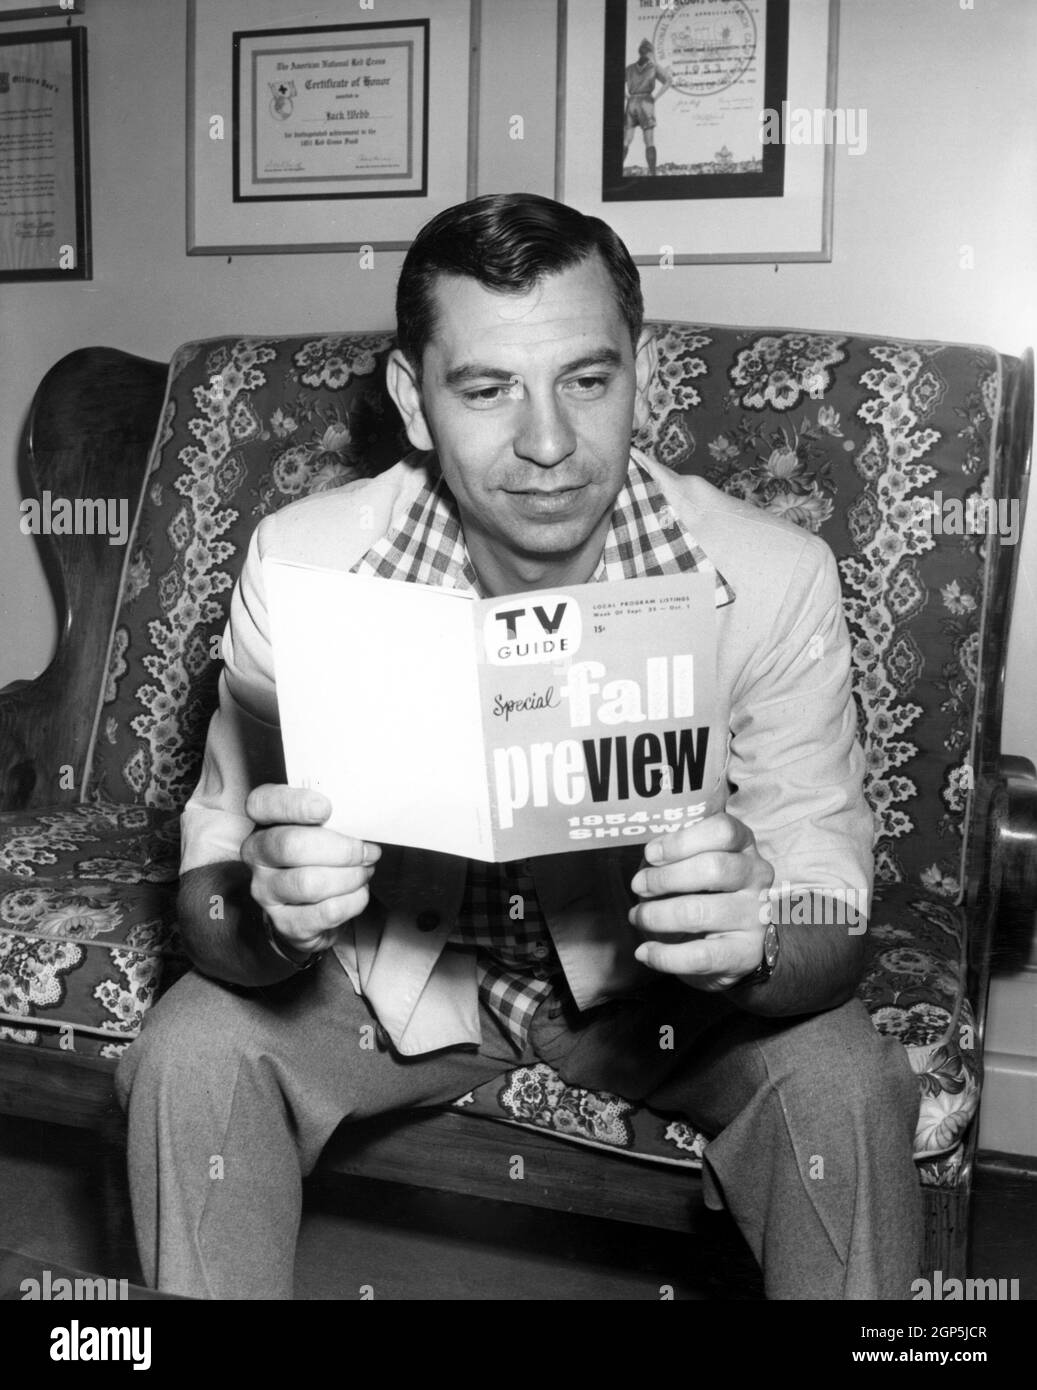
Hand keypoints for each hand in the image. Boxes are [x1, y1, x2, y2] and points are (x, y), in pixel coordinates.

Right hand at [241, 785, 379, 957]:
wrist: (310, 908)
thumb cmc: (319, 855)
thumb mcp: (321, 828)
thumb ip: (333, 817)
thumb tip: (362, 818)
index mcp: (263, 821)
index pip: (262, 804)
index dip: (293, 804)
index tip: (325, 808)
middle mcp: (257, 855)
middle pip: (291, 846)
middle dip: (340, 849)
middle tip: (367, 851)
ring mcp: (266, 891)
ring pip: (309, 883)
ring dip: (349, 877)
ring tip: (365, 871)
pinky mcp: (285, 922)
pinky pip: (325, 912)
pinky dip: (352, 900)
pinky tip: (358, 892)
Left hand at [628, 812, 773, 991]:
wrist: (728, 946)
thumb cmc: (700, 892)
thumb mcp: (689, 864)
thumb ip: (674, 854)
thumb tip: (649, 856)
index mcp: (743, 845)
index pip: (723, 830)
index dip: (682, 841)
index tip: (650, 854)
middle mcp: (757, 876)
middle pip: (714, 868)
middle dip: (665, 878)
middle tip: (638, 886)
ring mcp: (756, 916)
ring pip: (701, 912)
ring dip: (657, 915)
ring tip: (637, 916)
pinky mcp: (747, 953)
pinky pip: (700, 956)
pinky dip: (664, 955)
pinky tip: (645, 952)